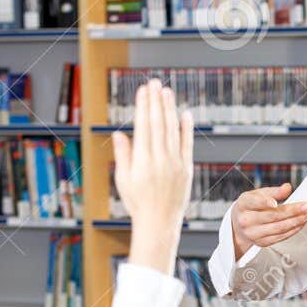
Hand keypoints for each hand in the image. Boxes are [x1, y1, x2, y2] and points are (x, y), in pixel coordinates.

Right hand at [113, 80, 192, 272]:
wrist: (159, 223)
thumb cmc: (137, 203)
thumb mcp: (123, 180)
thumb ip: (123, 155)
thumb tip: (119, 133)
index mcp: (142, 161)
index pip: (144, 126)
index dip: (144, 106)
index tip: (143, 90)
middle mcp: (160, 160)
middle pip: (158, 124)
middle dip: (156, 101)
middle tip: (155, 82)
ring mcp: (175, 164)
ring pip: (172, 130)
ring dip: (170, 109)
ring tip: (167, 91)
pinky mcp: (186, 169)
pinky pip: (187, 145)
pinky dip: (186, 128)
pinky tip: (185, 114)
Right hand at [230, 182, 306, 259]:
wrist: (239, 226)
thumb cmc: (250, 207)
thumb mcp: (257, 194)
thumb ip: (273, 191)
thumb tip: (287, 188)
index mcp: (244, 204)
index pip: (254, 203)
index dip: (264, 203)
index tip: (275, 202)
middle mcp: (246, 221)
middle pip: (272, 216)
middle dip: (292, 211)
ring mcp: (253, 234)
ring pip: (279, 228)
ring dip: (296, 221)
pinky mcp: (262, 242)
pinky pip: (281, 236)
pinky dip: (293, 229)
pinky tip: (302, 222)